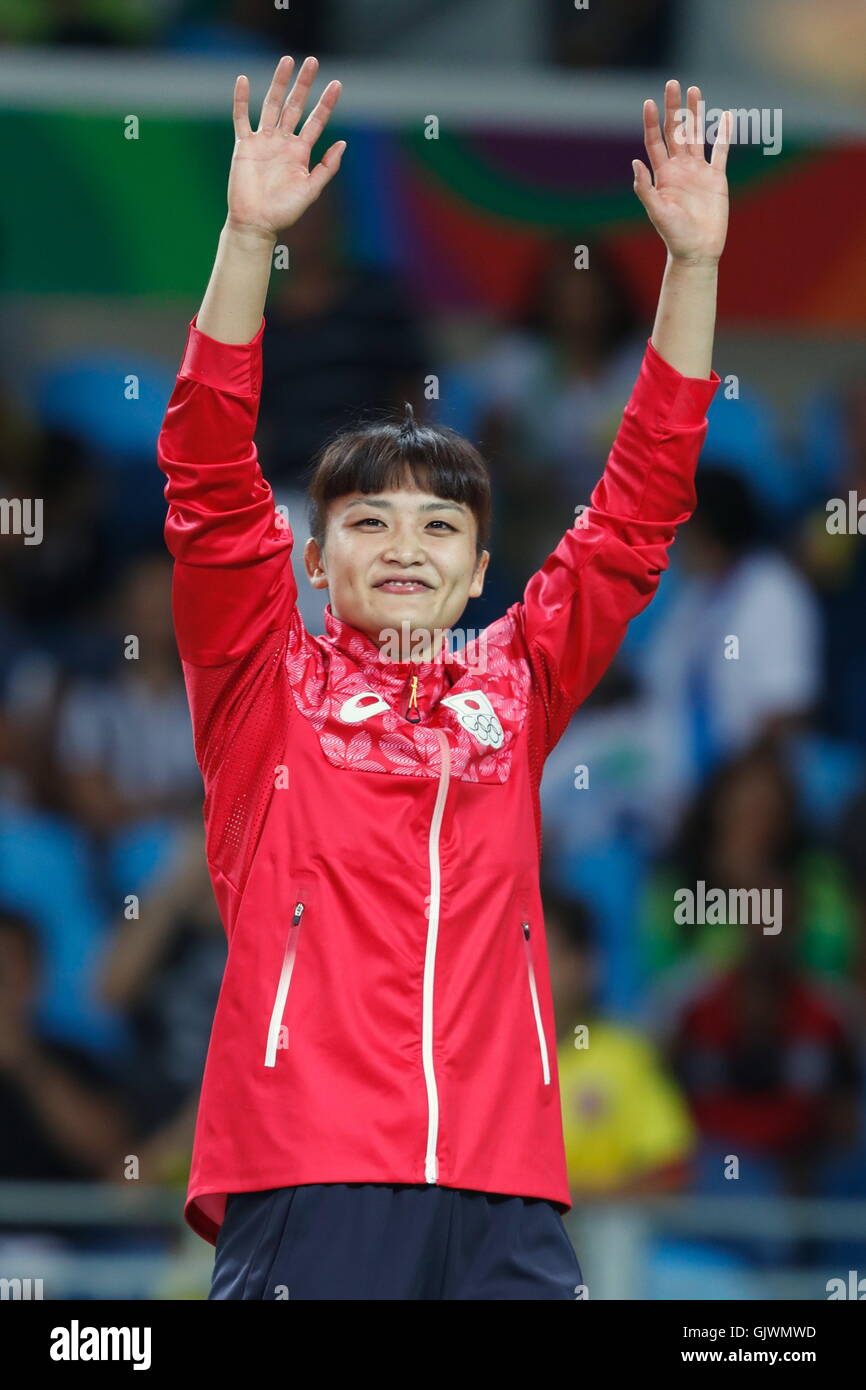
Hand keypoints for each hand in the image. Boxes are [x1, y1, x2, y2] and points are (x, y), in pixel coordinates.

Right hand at [227, 54, 344, 238]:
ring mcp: (263, 142)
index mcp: (300, 152)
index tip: (337, 84)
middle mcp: (282, 142)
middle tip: (312, 61)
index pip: (316, 121)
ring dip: (278, 83)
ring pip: (271, 105)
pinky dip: (240, 100)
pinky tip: (242, 80)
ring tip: (287, 61)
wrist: (256, 223)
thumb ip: (327, 167)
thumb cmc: (284, 211)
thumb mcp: (311, 190)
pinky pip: (241, 118)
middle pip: (295, 106)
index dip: (326, 103)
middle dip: (304, 84)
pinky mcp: (244, 146)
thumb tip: (343, 143)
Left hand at [632, 80, 729, 265]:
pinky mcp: (716, 178)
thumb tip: (635, 163)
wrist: (697, 250)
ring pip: (697, 134)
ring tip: (694, 90)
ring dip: (696, 113)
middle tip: (672, 83)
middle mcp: (679, 168)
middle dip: (674, 108)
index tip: (649, 103)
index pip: (655, 142)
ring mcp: (698, 171)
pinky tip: (725, 116)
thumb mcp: (657, 212)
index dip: (652, 123)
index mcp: (663, 175)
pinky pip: (721, 151)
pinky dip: (724, 133)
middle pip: (676, 131)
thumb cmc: (674, 235)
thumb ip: (645, 189)